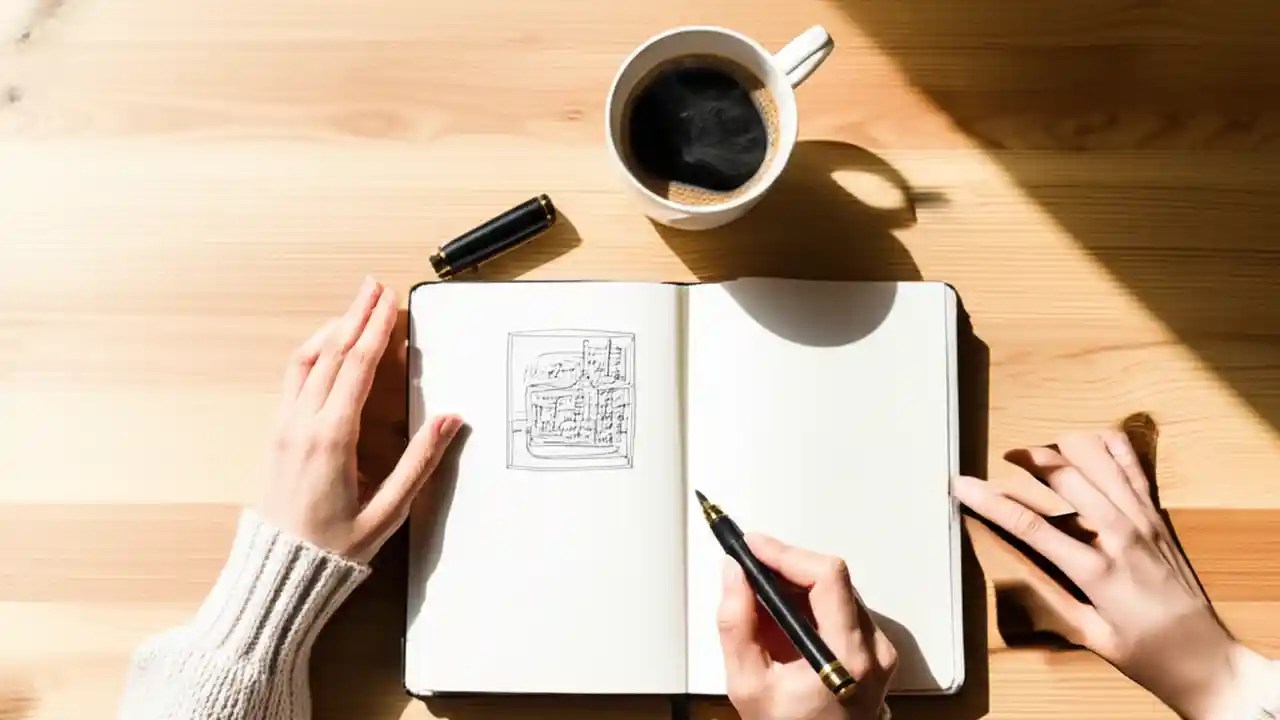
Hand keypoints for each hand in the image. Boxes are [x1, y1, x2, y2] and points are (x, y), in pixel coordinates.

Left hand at [259, 277, 461, 562]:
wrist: (278, 573)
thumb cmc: (333, 550)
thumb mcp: (388, 512)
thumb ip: (419, 463)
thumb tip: (450, 420)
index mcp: (330, 439)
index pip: (354, 368)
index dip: (374, 330)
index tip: (388, 301)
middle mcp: (301, 425)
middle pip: (329, 353)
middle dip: (354, 316)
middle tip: (373, 286)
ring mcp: (284, 427)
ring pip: (305, 361)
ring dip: (331, 329)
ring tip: (355, 306)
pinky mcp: (277, 434)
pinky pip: (293, 379)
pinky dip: (314, 352)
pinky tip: (329, 346)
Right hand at [718, 534, 895, 719]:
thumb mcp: (748, 685)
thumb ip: (736, 624)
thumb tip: (734, 574)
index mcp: (847, 658)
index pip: (827, 578)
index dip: (786, 554)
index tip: (755, 547)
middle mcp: (873, 649)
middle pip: (833, 578)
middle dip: (786, 566)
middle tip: (751, 568)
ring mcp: (879, 649)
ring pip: (839, 589)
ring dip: (797, 584)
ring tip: (762, 597)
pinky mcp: (877, 650)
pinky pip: (844, 607)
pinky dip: (811, 602)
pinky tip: (784, 617)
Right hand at [955, 429, 1243, 719]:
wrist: (1206, 657)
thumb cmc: (1144, 654)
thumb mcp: (1089, 635)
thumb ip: (1052, 595)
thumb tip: (1011, 563)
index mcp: (1095, 572)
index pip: (1030, 525)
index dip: (990, 501)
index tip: (962, 484)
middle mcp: (1121, 535)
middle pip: (1066, 476)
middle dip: (1029, 459)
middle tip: (1007, 457)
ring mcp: (1144, 520)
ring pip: (1100, 460)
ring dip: (1066, 447)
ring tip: (1042, 451)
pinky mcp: (1158, 515)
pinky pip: (1133, 466)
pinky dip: (1109, 447)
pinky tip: (1087, 443)